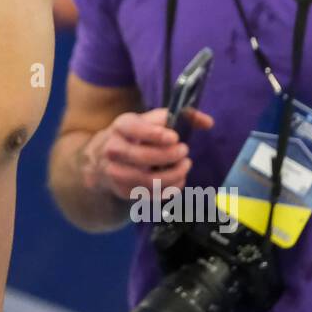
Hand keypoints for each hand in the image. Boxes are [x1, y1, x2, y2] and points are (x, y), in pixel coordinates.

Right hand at [80, 107, 212, 201]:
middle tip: (184, 151)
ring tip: (185, 166)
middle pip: (144, 157)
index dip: (156, 135)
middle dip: (170, 156)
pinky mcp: (124, 191)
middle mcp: (114, 149)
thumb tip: (208, 122)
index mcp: (121, 126)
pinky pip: (151, 194)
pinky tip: (178, 180)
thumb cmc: (136, 136)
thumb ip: (181, 117)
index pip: (135, 129)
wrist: (103, 160)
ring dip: (174, 175)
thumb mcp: (150, 120)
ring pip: (149, 180)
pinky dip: (170, 189)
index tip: (175, 138)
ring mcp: (116, 172)